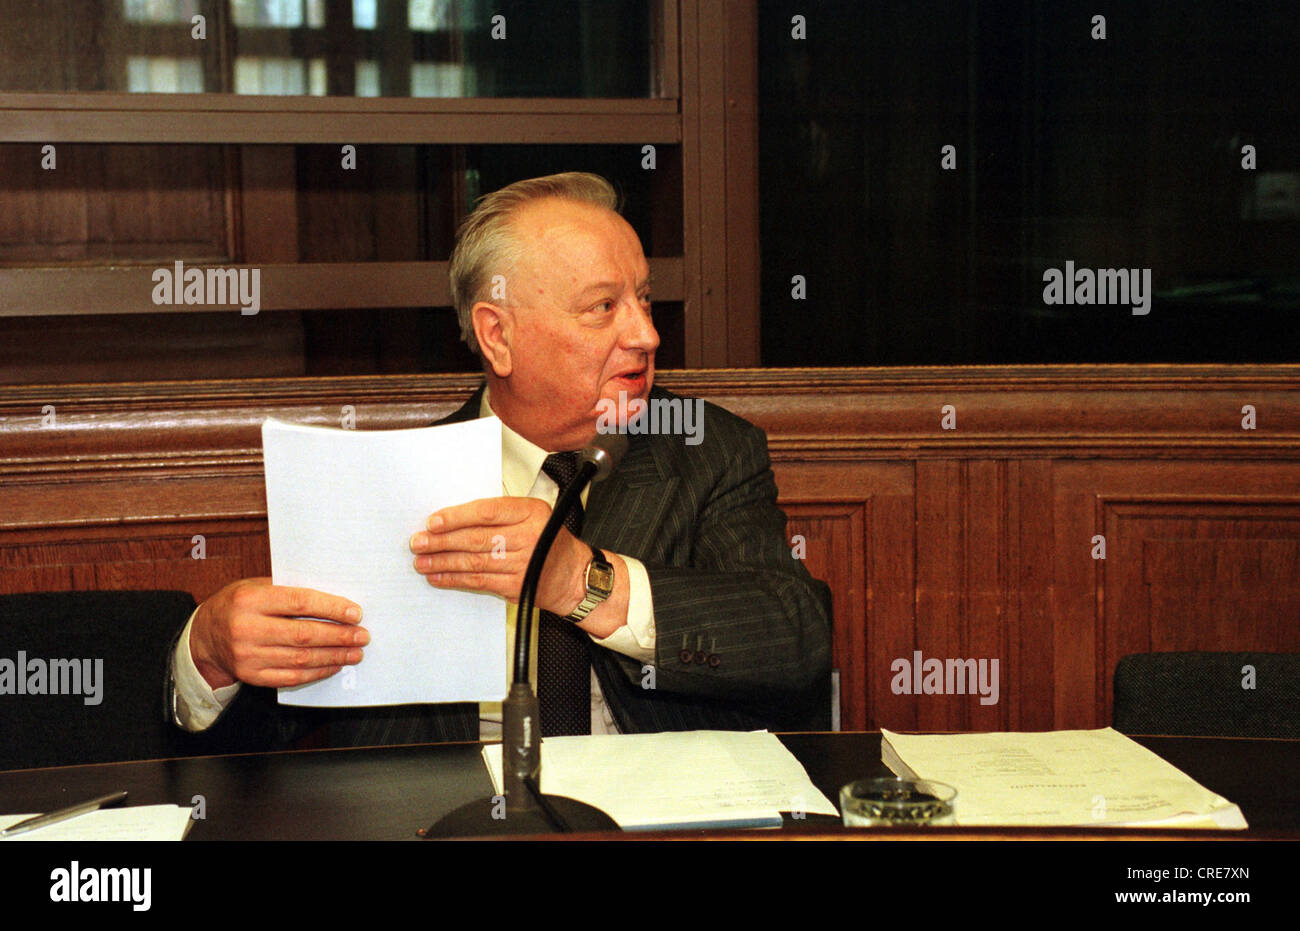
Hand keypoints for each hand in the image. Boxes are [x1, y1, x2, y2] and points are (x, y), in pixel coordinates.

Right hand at [189, 577, 366, 689]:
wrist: (204, 635)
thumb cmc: (239, 605)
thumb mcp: (256, 586)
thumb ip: (290, 591)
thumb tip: (336, 600)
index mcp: (250, 600)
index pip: (299, 602)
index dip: (331, 608)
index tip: (355, 613)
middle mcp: (246, 629)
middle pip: (304, 635)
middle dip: (339, 636)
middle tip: (362, 635)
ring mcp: (247, 656)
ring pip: (301, 658)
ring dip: (334, 656)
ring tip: (355, 652)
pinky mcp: (251, 676)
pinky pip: (291, 676)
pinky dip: (317, 671)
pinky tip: (334, 664)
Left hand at [409, 496, 588, 617]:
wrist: (574, 576)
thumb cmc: (549, 542)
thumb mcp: (534, 516)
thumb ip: (501, 514)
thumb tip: (454, 520)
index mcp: (531, 513)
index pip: (487, 512)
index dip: (457, 517)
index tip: (434, 521)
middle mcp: (529, 537)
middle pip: (476, 538)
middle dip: (442, 541)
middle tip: (419, 542)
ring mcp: (523, 563)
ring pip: (474, 562)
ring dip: (443, 562)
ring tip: (422, 561)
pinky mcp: (515, 586)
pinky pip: (478, 582)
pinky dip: (455, 579)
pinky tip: (439, 576)